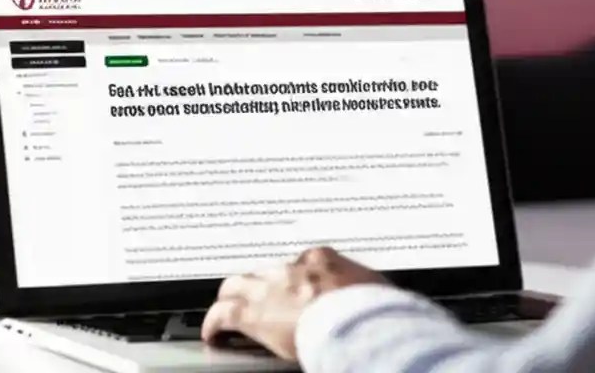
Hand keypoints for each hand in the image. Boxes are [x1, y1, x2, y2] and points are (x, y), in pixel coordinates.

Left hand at [200, 246, 388, 359]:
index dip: (294, 279)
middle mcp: (291, 268)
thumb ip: (365, 290)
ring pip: (236, 286)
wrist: (358, 322)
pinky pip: (222, 315)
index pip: (300, 263)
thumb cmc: (373, 310)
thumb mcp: (376, 290)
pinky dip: (214, 324)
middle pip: (264, 271)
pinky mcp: (252, 313)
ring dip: (232, 299)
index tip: (296, 291)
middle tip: (255, 299)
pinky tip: (213, 335)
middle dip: (257, 285)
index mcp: (322, 260)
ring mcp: (269, 288)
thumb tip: (381, 301)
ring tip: (226, 312)